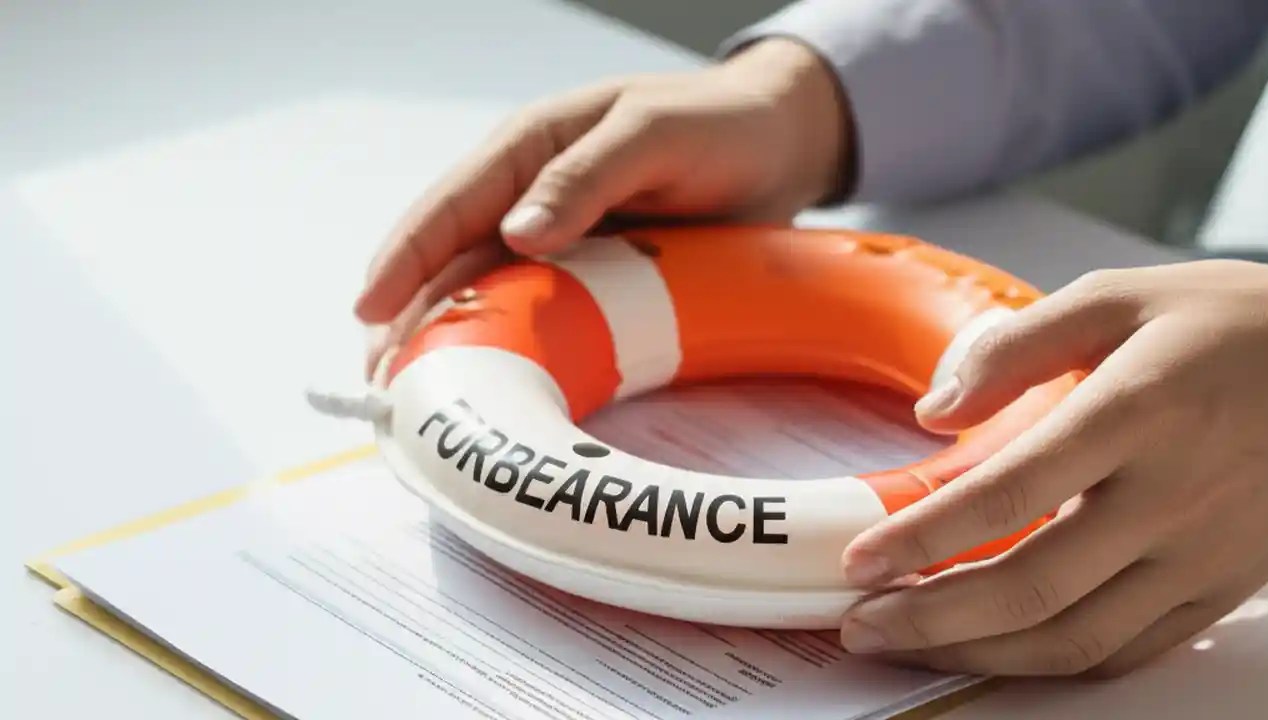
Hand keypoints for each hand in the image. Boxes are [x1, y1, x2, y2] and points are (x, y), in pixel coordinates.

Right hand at [354, 39, 849, 376]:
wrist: (780, 145)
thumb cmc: (716, 124)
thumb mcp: (653, 133)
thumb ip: (587, 174)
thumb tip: (517, 233)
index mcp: (531, 146)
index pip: (452, 203)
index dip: (406, 256)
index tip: (371, 310)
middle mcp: (532, 196)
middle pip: (454, 258)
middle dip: (412, 315)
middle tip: (383, 381)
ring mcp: (560, 240)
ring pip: (488, 291)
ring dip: (453, 340)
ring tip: (420, 395)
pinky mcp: (592, 275)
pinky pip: (540, 313)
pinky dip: (512, 347)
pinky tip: (493, 383)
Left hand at [839, 260, 1267, 677]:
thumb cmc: (1232, 324)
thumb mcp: (1120, 295)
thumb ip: (1016, 345)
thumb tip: (933, 411)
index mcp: (1137, 412)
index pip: (1010, 495)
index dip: (924, 538)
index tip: (860, 560)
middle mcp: (1171, 496)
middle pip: (1035, 585)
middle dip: (933, 619)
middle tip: (859, 625)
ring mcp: (1201, 554)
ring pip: (1076, 636)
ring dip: (978, 654)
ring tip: (905, 646)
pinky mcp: (1220, 588)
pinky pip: (1127, 650)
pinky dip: (1049, 663)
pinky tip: (992, 652)